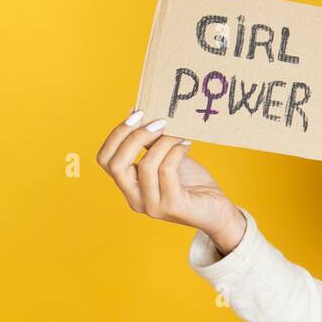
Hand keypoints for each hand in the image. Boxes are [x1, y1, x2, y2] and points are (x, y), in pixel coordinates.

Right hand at [97, 111, 245, 254]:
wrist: (217, 209)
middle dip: (135, 137)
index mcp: (128, 186)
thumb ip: (150, 141)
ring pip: (145, 165)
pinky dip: (176, 151)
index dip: (116, 134)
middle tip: (159, 122)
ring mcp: (152, 205)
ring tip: (179, 134)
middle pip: (116, 164)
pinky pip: (167, 171)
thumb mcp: (166, 156)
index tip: (138, 115)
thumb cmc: (191, 182)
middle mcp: (135, 199)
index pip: (104, 160)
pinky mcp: (172, 206)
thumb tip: (135, 111)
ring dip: (163, 142)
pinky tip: (187, 145)